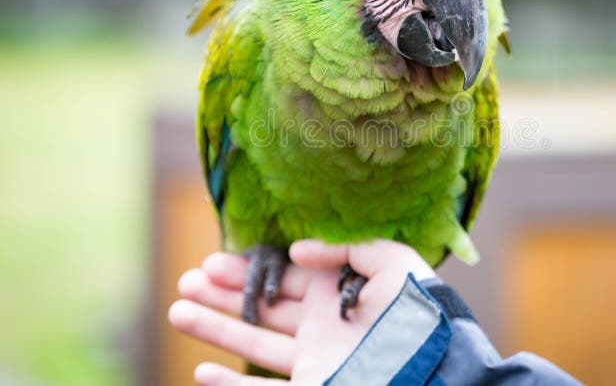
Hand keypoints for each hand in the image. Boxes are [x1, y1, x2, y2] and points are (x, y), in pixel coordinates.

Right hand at [168, 239, 435, 384]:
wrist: (433, 375)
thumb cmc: (419, 318)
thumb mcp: (395, 264)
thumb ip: (346, 247)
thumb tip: (296, 251)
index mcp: (339, 296)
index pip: (285, 279)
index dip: (250, 270)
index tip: (213, 261)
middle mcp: (322, 328)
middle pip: (263, 307)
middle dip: (224, 294)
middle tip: (187, 281)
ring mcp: (314, 364)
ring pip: (254, 344)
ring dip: (216, 328)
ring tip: (178, 310)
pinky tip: (200, 372)